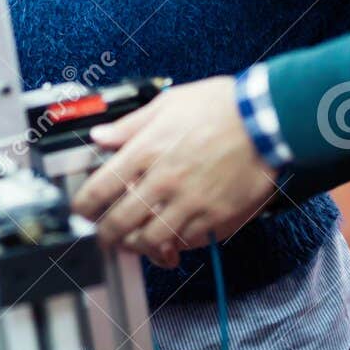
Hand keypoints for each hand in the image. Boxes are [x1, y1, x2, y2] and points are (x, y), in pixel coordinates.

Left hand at [71, 76, 276, 267]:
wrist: (267, 118)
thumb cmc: (222, 106)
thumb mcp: (169, 103)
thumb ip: (130, 125)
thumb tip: (101, 135)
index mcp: (147, 150)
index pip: (100, 189)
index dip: (83, 208)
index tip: (81, 213)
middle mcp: (164, 180)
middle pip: (120, 223)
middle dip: (106, 235)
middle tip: (105, 236)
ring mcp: (191, 202)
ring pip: (151, 240)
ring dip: (139, 245)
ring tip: (137, 241)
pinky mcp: (217, 216)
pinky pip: (188, 242)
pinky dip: (176, 244)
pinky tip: (173, 237)